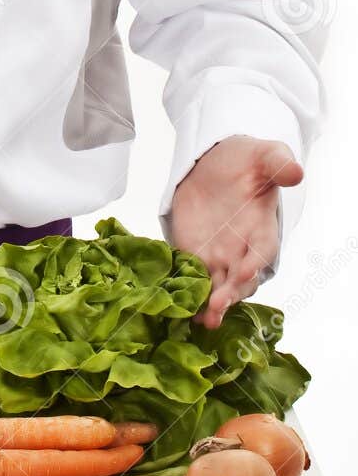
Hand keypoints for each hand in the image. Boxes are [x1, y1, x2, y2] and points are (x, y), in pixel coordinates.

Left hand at [169, 135, 302, 327]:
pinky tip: (180, 306)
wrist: (215, 162)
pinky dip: (187, 292)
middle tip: (218, 307)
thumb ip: (278, 163)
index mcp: (261, 227)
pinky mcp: (192, 251)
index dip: (255, 264)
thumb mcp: (264, 156)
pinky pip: (191, 276)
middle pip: (239, 279)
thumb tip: (296, 171)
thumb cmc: (246, 161)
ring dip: (210, 304)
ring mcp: (217, 253)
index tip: (245, 273)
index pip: (262, 251)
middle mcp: (241, 247)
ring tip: (202, 320)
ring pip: (216, 286)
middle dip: (230, 294)